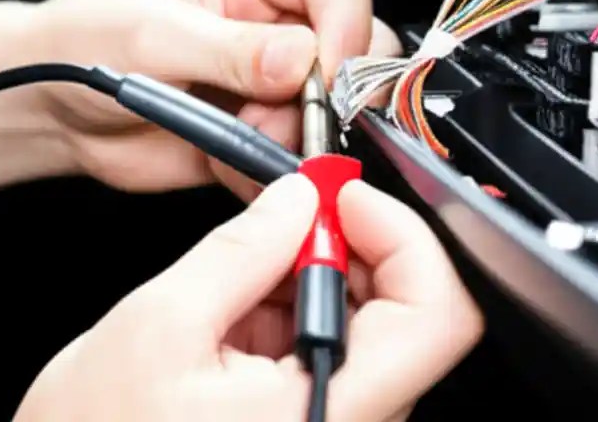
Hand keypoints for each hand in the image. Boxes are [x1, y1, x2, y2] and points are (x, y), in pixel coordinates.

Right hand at [14, 175, 483, 421]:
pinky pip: (331, 356)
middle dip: (350, 246)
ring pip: (368, 332)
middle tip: (292, 212)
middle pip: (407, 316)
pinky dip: (292, 314)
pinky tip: (239, 313)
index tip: (346, 199)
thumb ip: (241, 252)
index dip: (404, 236)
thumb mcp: (159, 326)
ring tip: (245, 276)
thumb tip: (296, 198)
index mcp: (329, 413)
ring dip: (315, 279)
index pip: (437, 316)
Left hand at [33, 0, 401, 197]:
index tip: (328, 72)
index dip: (346, 20)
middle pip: (357, 40)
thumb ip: (231, 49)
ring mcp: (271, 78)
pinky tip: (224, 162)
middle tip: (293, 115)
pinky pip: (299, 154)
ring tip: (241, 136)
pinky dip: (274, 169)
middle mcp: (271, 19)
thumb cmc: (81, 45)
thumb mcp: (150, 37)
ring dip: (299, 133)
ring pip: (336, 106)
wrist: (49, 111)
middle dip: (334, 88)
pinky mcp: (261, 129)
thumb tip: (303, 58)